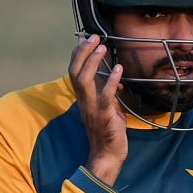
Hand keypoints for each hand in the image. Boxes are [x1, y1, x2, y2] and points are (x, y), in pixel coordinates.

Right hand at [68, 33, 126, 186]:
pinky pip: (105, 97)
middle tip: (94, 37)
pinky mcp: (104, 117)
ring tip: (103, 47)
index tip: (86, 38)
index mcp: (83, 98)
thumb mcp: (108, 107)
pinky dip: (111, 81)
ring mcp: (92, 109)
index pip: (74, 71)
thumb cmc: (109, 131)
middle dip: (83, 52)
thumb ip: (107, 92)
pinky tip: (118, 69)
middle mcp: (83, 101)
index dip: (78, 54)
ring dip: (93, 62)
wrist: (108, 155)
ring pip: (85, 81)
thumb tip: (113, 76)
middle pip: (75, 72)